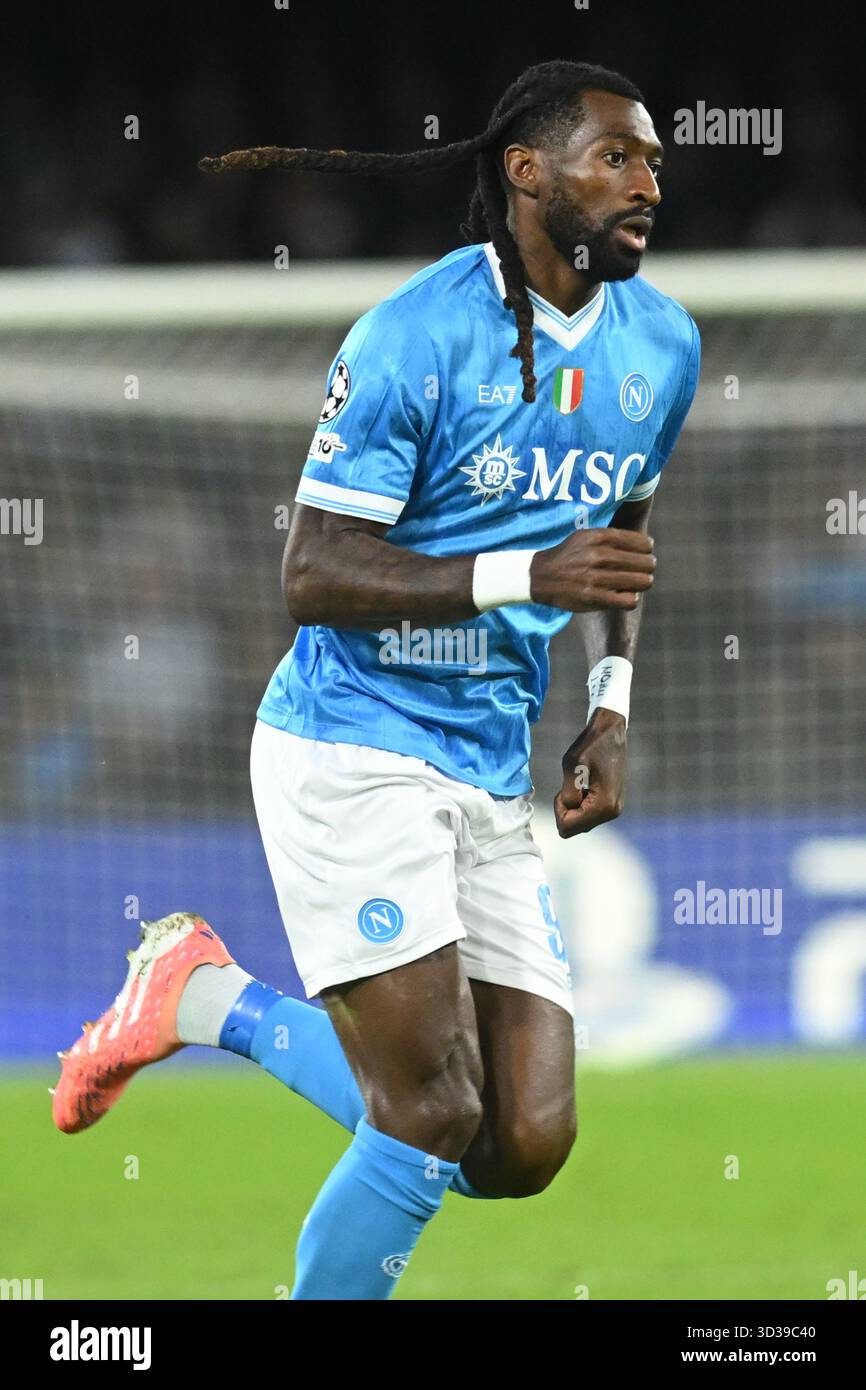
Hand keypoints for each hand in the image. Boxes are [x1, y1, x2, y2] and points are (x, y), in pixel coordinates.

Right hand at [531, 528, 655, 612]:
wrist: (541, 576)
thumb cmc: (570, 555)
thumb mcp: (587, 536)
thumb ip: (613, 537)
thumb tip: (647, 544)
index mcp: (600, 537)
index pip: (642, 543)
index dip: (647, 550)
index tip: (644, 554)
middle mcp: (599, 555)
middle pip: (646, 563)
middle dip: (647, 568)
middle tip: (643, 571)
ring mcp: (596, 577)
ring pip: (641, 581)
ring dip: (642, 583)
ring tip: (637, 584)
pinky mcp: (593, 597)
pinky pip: (629, 601)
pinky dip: (632, 599)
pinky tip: (625, 596)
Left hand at [554, 707, 627, 837]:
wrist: (611, 732)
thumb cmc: (590, 745)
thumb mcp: (571, 766)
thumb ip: (568, 793)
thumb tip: (569, 810)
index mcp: (603, 806)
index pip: (568, 828)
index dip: (558, 810)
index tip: (562, 790)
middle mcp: (612, 812)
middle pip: (575, 828)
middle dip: (566, 810)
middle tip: (568, 786)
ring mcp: (614, 809)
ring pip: (582, 823)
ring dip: (573, 807)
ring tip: (576, 784)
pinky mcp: (613, 804)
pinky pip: (589, 815)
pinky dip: (581, 804)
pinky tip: (584, 786)